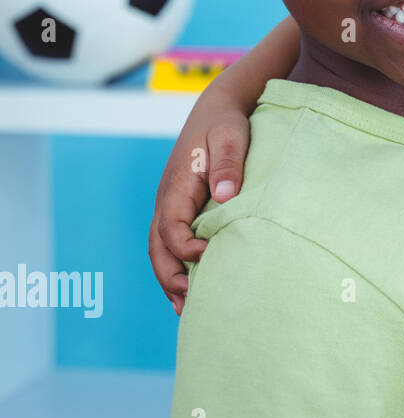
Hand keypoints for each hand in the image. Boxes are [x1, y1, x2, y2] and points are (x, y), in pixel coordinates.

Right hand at [148, 100, 250, 314]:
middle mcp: (167, 200)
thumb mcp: (232, 137)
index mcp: (176, 187)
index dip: (187, 248)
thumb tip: (226, 195)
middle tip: (190, 304)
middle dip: (171, 277)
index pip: (171, 228)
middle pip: (158, 247)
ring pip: (160, 250)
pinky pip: (170, 243)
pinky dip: (176, 267)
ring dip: (170, 279)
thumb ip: (229, 165)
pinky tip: (191, 289)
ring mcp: (171, 206)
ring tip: (187, 309)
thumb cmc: (227, 123)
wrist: (218, 108)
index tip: (210, 258)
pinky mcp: (181, 209)